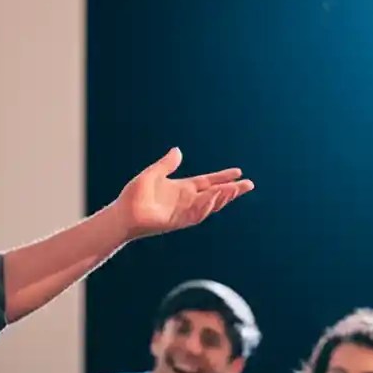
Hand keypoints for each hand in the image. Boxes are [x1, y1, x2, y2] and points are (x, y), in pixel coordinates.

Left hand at [112, 148, 252, 240]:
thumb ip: (166, 164)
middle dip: (232, 191)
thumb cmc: (134, 195)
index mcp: (182, 188)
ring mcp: (183, 212)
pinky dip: (206, 206)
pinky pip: (196, 214)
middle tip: (249, 184)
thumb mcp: (152, 174)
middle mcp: (186, 201)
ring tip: (234, 189)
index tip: (238, 172)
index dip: (223, 177)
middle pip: (215, 195)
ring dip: (222, 198)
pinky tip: (215, 197)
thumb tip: (178, 150)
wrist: (122, 213)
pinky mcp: (178, 221)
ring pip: (209, 205)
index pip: (208, 182)